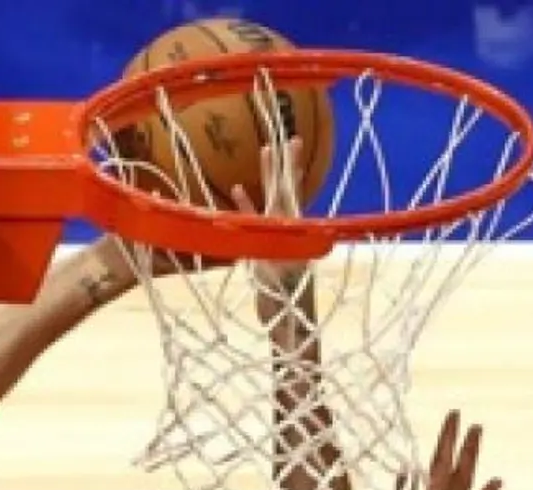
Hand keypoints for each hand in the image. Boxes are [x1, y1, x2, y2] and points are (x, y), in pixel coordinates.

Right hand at [229, 137, 312, 294]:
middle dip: (285, 161)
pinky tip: (237, 189)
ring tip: (265, 150)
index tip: (294, 142)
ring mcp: (273, 229)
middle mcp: (284, 222)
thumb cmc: (285, 288)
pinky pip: (251, 217)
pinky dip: (245, 204)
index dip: (291, 165)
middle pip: (284, 184)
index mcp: (290, 222)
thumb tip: (278, 228)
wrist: (284, 309)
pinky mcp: (261, 241)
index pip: (291, 187)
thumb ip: (279, 244)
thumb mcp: (283, 264)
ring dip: (267, 175)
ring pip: (269, 195)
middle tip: (291, 137)